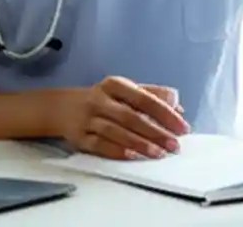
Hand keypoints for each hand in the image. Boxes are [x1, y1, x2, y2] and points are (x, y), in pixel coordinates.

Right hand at [52, 76, 189, 159]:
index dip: (166, 114)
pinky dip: (117, 151)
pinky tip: (133, 156)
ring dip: (140, 144)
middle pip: (131, 117)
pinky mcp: (78, 137)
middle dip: (156, 132)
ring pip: (116, 132)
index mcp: (115, 85)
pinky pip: (99, 145)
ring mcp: (87, 119)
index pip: (145, 99)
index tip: (183, 127)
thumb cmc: (103, 100)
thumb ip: (153, 96)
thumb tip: (178, 109)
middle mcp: (100, 100)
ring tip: (159, 153)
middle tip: (174, 145)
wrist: (60, 108)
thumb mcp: (126, 91)